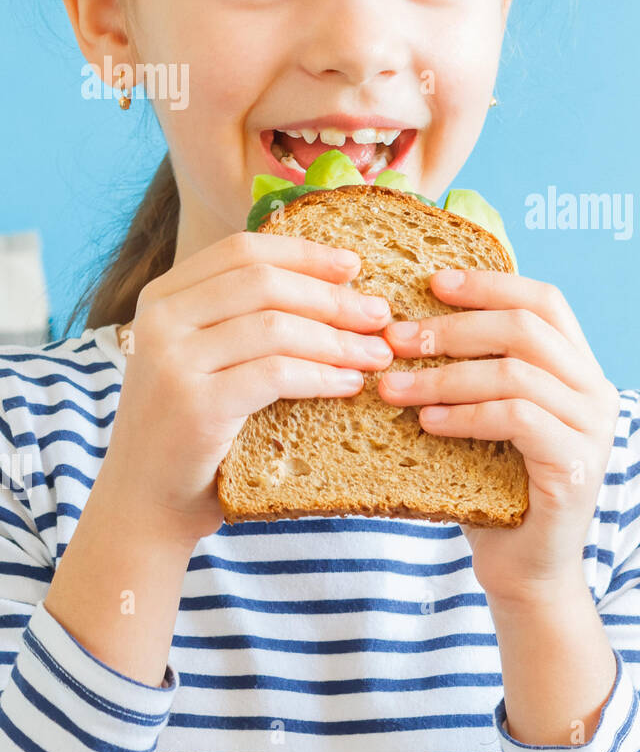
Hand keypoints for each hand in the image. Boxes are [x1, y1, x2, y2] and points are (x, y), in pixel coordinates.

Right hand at [107, 232, 395, 545]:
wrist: (147, 501)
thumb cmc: (194, 426)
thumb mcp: (206, 355)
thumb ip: (245, 316)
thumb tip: (338, 281)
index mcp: (163, 296)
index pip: (243, 249)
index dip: (305, 254)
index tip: (354, 266)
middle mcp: (160, 320)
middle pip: (264, 282)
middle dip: (332, 297)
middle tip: (379, 315)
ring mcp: (172, 361)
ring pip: (276, 327)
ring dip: (338, 340)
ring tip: (376, 354)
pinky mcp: (194, 405)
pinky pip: (276, 374)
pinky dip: (323, 376)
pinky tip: (349, 385)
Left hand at [380, 269, 620, 604]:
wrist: (525, 572)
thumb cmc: (494, 490)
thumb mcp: (485, 419)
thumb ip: (472, 372)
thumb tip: (404, 323)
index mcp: (578, 368)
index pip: (544, 300)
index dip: (490, 282)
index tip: (433, 282)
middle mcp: (596, 390)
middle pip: (527, 327)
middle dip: (453, 327)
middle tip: (395, 339)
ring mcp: (593, 429)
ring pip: (516, 372)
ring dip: (444, 376)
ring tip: (394, 388)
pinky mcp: (576, 466)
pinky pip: (517, 418)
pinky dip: (466, 415)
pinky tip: (427, 423)